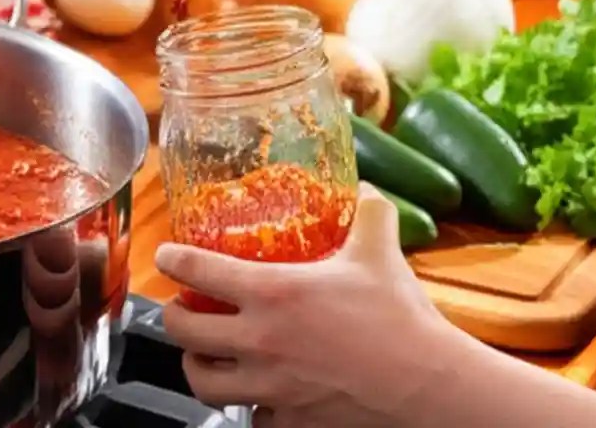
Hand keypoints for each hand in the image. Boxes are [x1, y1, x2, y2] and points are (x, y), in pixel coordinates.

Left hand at [155, 185, 463, 427]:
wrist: (429, 388)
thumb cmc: (402, 322)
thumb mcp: (380, 254)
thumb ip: (369, 216)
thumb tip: (367, 191)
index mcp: (271, 293)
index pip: (197, 270)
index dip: (171, 260)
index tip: (165, 256)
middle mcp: (259, 341)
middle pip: (183, 332)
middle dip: (173, 319)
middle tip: (181, 311)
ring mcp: (269, 386)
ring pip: (203, 382)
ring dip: (197, 367)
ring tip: (204, 357)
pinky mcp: (287, 420)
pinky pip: (250, 416)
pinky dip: (249, 405)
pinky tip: (258, 394)